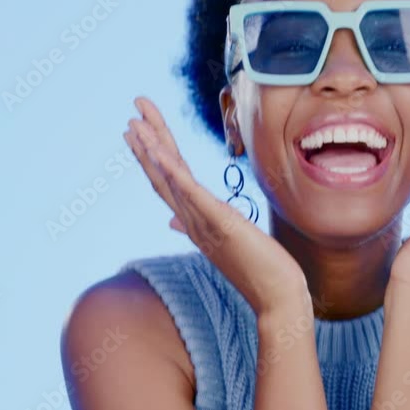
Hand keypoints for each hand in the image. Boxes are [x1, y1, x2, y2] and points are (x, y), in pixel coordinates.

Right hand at [124, 96, 309, 315]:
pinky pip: (190, 194)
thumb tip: (172, 220)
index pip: (168, 180)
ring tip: (134, 123)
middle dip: (147, 140)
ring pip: (169, 180)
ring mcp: (202, 223)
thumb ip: (198, 225)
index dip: (152, 153)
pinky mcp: (219, 223)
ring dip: (151, 150)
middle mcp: (191, 220)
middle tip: (132, 111)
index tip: (138, 128)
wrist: (276, 298)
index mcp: (194, 220)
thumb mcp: (226, 240)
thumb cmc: (257, 269)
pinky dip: (172, 172)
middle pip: (162, 174)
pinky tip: (159, 151)